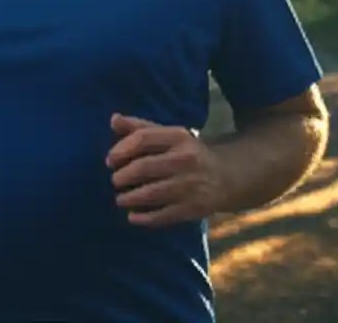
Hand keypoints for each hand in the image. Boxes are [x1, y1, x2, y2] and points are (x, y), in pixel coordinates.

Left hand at [105, 113, 226, 226]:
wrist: (227, 175)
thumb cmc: (188, 153)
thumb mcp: (170, 136)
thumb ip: (141, 128)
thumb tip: (113, 119)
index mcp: (178, 137)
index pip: (143, 138)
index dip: (121, 149)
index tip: (110, 160)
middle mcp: (185, 159)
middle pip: (144, 167)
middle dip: (123, 176)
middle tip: (115, 181)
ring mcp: (190, 185)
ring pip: (151, 193)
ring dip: (130, 197)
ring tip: (120, 199)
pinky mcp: (194, 208)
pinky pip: (163, 215)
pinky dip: (144, 218)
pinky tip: (133, 217)